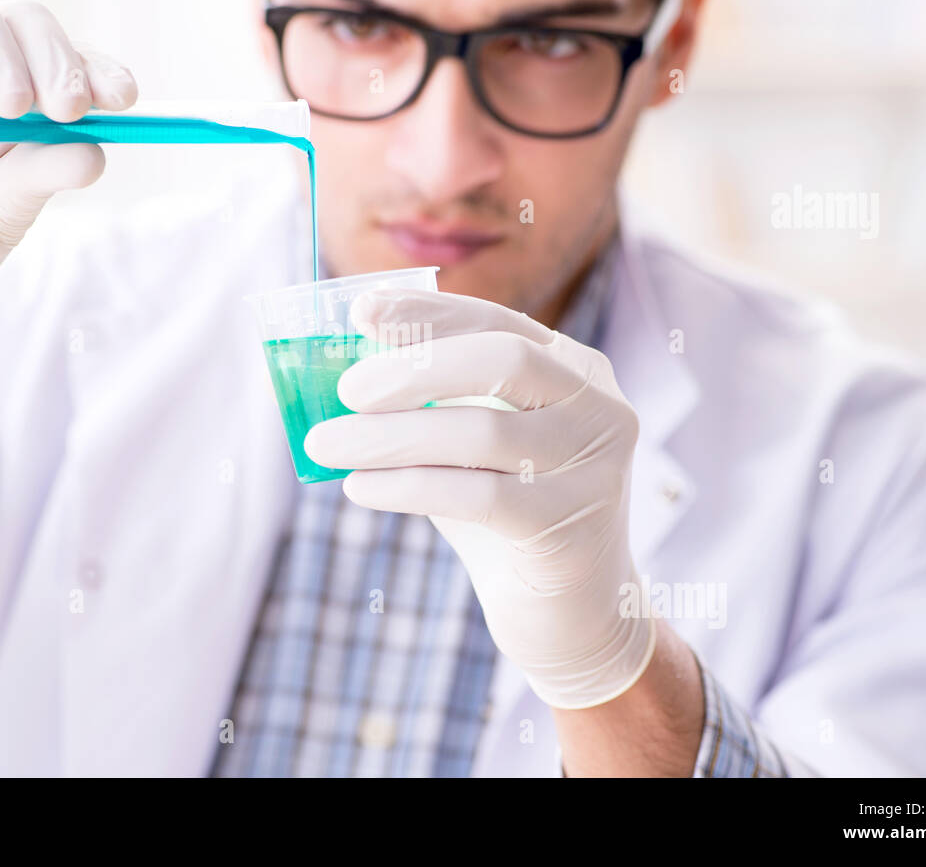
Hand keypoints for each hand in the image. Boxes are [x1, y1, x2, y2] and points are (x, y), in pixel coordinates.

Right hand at [0, 0, 137, 351]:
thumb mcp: (3, 210)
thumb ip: (42, 175)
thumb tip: (96, 153)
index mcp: (28, 94)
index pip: (71, 61)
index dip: (99, 69)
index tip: (123, 100)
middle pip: (26, 20)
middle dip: (54, 58)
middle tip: (65, 107)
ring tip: (5, 110)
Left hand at [303, 288, 654, 708]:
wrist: (571, 616)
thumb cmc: (507, 518)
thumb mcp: (471, 447)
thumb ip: (431, 404)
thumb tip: (344, 367)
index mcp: (575, 370)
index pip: (497, 321)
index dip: (428, 313)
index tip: (360, 308)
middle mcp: (600, 406)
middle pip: (504, 360)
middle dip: (414, 368)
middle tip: (346, 390)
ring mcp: (596, 467)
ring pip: (484, 431)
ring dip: (391, 435)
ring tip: (325, 444)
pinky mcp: (575, 526)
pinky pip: (479, 495)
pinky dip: (409, 486)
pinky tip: (361, 488)